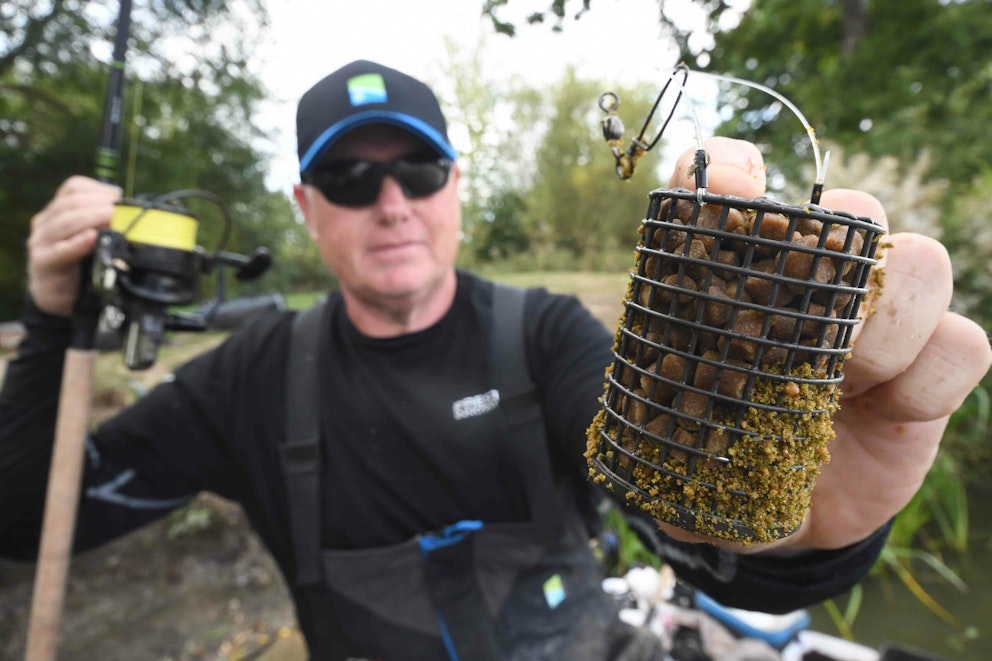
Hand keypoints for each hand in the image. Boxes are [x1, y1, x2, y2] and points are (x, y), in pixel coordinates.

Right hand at [27, 176, 119, 316]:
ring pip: (64, 222)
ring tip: (113, 218)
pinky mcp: (42, 262)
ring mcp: (41, 242)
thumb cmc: (79, 264)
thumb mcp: (92, 238)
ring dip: (92, 218)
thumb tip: (133, 211)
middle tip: (122, 209)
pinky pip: (60, 250)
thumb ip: (104, 223)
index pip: (73, 188)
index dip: (98, 189)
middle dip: (99, 203)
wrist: (58, 297)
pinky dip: (77, 243)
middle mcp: (45, 222)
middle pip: (71, 203)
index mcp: (57, 210)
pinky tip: (93, 238)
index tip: (120, 197)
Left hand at [657, 137, 991, 551]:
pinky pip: (963, 345)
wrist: (776, 523)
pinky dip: (927, 380)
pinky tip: (884, 413)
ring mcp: (882, 324)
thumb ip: (648, 391)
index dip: (727, 167)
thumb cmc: (715, 457)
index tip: (730, 190)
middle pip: (854, 211)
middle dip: (835, 252)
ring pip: (923, 263)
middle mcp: (816, 283)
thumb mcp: (663, 427)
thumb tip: (638, 368)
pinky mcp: (930, 374)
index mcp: (741, 278)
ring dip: (885, 321)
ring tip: (845, 378)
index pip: (729, 180)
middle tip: (800, 323)